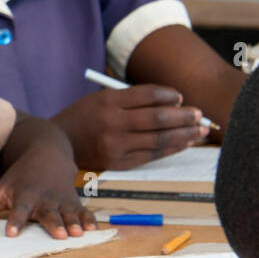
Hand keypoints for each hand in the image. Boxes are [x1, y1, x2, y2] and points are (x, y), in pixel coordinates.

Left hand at [0, 142, 97, 237]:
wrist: (46, 154)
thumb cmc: (20, 177)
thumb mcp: (4, 186)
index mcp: (24, 196)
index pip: (18, 210)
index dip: (15, 221)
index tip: (11, 233)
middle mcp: (44, 199)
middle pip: (48, 214)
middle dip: (54, 224)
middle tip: (59, 235)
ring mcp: (61, 200)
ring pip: (68, 213)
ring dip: (74, 223)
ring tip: (78, 233)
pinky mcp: (74, 201)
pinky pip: (83, 211)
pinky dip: (89, 219)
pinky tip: (94, 228)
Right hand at [53, 85, 209, 171]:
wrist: (58, 141)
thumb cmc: (85, 116)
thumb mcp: (102, 99)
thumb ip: (132, 99)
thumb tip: (173, 103)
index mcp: (108, 101)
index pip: (147, 95)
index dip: (169, 95)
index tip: (181, 98)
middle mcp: (112, 123)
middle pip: (157, 118)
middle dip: (184, 116)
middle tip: (200, 115)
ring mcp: (115, 144)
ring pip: (158, 139)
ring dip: (184, 134)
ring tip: (200, 131)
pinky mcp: (118, 162)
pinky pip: (151, 155)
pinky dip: (171, 148)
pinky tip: (183, 143)